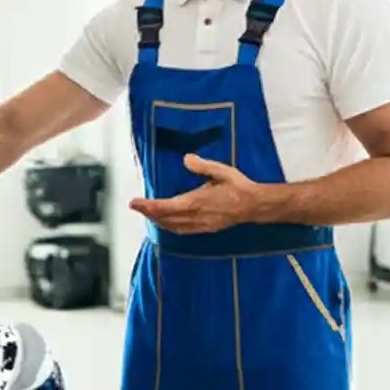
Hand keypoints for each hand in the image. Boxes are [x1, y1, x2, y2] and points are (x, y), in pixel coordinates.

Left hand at [129, 154, 259, 233]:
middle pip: (166, 218)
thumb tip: (186, 158)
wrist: (254, 205)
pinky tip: (166, 223)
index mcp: (197, 202)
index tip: (134, 203)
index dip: (149, 206)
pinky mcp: (206, 229)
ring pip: (173, 227)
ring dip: (158, 221)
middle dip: (149, 213)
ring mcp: (201, 225)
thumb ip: (202, 166)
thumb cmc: (237, 186)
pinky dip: (170, 227)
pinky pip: (183, 231)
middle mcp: (196, 216)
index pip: (166, 206)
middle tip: (136, 206)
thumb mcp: (221, 171)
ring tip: (147, 213)